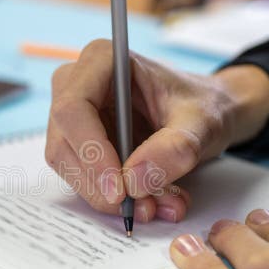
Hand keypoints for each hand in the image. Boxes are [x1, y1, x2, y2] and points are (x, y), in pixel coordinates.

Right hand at [45, 39, 268, 222]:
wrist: (204, 115)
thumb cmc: (201, 104)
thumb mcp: (201, 123)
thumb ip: (174, 148)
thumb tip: (135, 181)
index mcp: (101, 59)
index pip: (73, 109)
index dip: (91, 153)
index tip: (120, 190)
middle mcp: (77, 84)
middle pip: (64, 143)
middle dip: (101, 184)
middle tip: (143, 208)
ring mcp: (74, 116)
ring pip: (69, 167)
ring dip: (108, 196)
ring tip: (157, 205)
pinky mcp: (79, 144)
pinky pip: (82, 178)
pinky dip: (113, 197)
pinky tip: (148, 201)